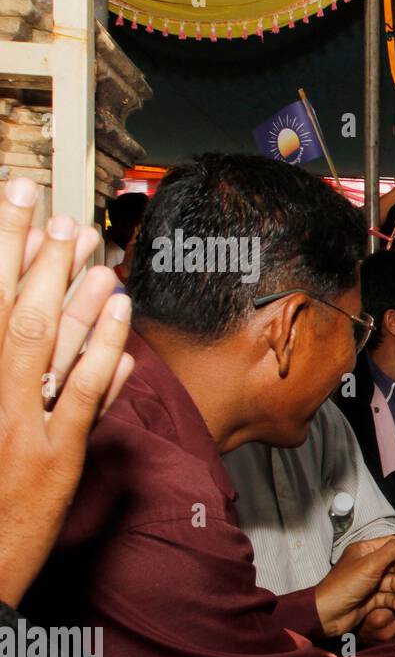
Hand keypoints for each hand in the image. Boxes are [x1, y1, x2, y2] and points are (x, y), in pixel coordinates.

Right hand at [0, 179, 134, 609]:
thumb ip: (12, 383)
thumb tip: (51, 337)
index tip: (10, 203)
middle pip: (2, 310)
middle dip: (22, 250)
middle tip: (40, 199)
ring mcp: (13, 425)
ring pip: (40, 342)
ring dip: (65, 288)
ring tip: (87, 244)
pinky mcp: (50, 457)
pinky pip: (80, 393)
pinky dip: (103, 349)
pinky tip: (120, 312)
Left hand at [315, 536, 394, 636]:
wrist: (326, 615)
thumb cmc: (346, 585)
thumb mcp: (371, 564)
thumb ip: (394, 550)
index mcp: (365, 550)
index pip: (393, 545)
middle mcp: (369, 564)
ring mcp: (370, 582)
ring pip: (394, 582)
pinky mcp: (371, 599)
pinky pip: (388, 597)